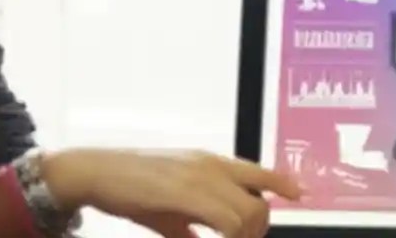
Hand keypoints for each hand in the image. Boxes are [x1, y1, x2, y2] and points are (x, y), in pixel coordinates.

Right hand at [42, 148, 302, 237]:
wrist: (96, 171)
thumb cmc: (132, 187)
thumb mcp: (170, 203)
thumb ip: (192, 221)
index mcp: (211, 163)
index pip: (259, 171)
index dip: (283, 184)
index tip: (299, 195)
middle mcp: (211, 166)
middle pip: (257, 201)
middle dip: (257, 230)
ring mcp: (199, 178)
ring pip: (245, 213)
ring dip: (243, 237)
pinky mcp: (183, 193)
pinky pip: (223, 220)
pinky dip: (228, 237)